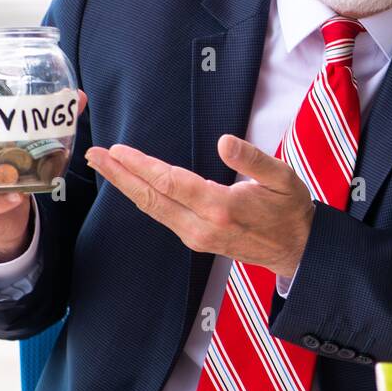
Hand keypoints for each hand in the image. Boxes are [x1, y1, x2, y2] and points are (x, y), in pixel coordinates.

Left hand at [84, 134, 314, 278]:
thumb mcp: (283, 178)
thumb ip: (253, 159)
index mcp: (222, 208)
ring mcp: (197, 237)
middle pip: (151, 199)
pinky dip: (143, 198)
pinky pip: (162, 216)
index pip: (171, 183)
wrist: (297, 248)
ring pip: (152, 210)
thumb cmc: (291, 209)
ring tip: (105, 165)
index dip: (141, 166)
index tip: (118, 150)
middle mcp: (203, 227)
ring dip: (127, 187)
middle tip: (94, 155)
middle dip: (120, 176)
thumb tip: (224, 141)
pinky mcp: (196, 240)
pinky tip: (134, 185)